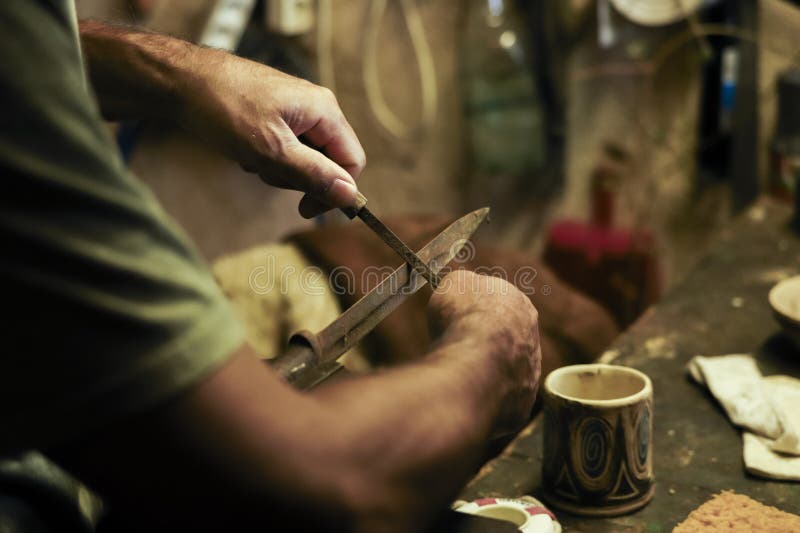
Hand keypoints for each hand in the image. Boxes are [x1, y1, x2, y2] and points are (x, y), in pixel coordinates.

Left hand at [179, 52, 364, 217]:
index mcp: (324, 111)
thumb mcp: (272, 152)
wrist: (181, 81)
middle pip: (329, 160)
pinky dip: (268, 156)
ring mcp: (295, 109)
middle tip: (266, 171)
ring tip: (251, 157)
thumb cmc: (225, 110)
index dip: (335, 190)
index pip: (352, 162)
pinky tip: (244, 147)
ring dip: (280, 168)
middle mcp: (316, 106)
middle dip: (299, 177)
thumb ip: (313, 175)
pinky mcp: (276, 112)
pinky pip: (286, 146)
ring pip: (305, 156)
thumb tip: (350, 196)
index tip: (305, 210)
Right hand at [428, 270, 541, 435]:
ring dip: (482, 374)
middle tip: (455, 347)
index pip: (499, 308)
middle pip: (505, 342)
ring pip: (503, 374)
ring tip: (455, 373)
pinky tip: (462, 395)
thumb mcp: (455, 283)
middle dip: (481, 344)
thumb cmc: (463, 320)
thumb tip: (462, 285)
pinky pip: (497, 403)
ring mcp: (529, 378)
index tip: (456, 319)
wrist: (473, 365)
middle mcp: (533, 343)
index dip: (474, 313)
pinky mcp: (520, 408)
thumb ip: (463, 283)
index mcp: (521, 307)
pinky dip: (480, 400)